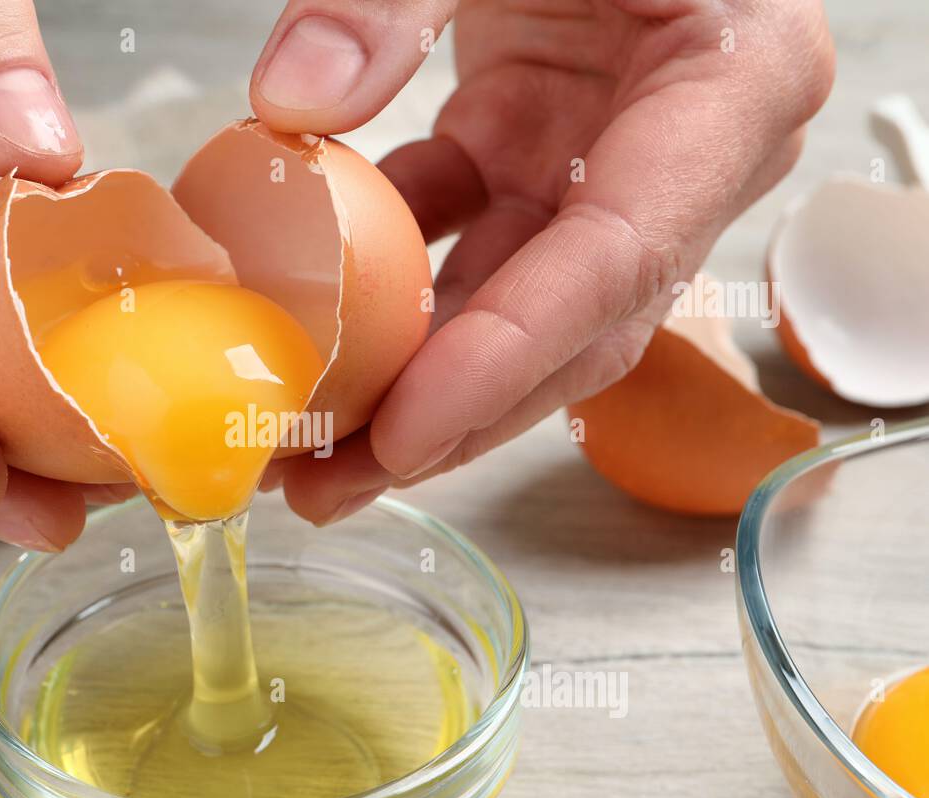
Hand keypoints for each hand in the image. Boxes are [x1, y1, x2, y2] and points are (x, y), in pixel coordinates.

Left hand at [250, 0, 834, 523]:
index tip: (405, 434)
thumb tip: (292, 104)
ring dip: (407, 377)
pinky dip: (383, 286)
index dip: (511, 359)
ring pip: (512, 306)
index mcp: (731, 83)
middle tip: (330, 487)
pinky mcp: (537, 148)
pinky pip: (460, 237)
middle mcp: (686, 151)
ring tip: (305, 447)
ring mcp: (608, 158)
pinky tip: (310, 329)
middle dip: (449, 419)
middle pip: (570, 327)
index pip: (619, 257)